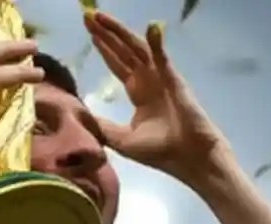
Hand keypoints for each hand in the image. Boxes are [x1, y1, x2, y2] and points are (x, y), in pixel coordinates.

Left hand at [84, 11, 230, 185]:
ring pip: (138, 49)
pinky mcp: (174, 81)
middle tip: (88, 16)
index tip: (89, 33)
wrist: (190, 159)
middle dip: (106, 34)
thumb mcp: (123, 141)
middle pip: (124, 52)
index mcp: (139, 94)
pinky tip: (150, 28)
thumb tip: (79, 114)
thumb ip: (103, 126)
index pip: (118, 65)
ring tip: (102, 17)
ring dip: (120, 32)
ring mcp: (162, 78)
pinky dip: (157, 43)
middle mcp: (149, 81)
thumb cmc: (162, 152)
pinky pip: (163, 58)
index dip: (105, 49)